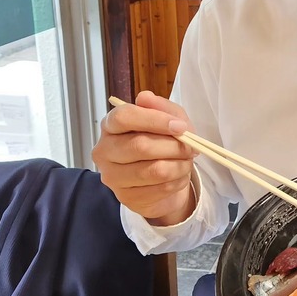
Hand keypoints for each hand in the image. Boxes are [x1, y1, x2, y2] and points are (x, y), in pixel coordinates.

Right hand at [92, 90, 197, 225]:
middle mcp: (105, 150)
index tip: (180, 126)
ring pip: (154, 170)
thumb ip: (162, 107)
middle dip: (174, 146)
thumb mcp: (168, 118)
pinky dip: (178, 180)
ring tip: (187, 160)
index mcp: (110, 125)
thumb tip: (145, 98)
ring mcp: (113, 177)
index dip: (155, 120)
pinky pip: (161, 188)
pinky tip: (179, 175)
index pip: (124, 117)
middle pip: (141, 146)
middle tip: (192, 147)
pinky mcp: (126, 197)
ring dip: (180, 165)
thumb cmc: (162, 141)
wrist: (161, 177)